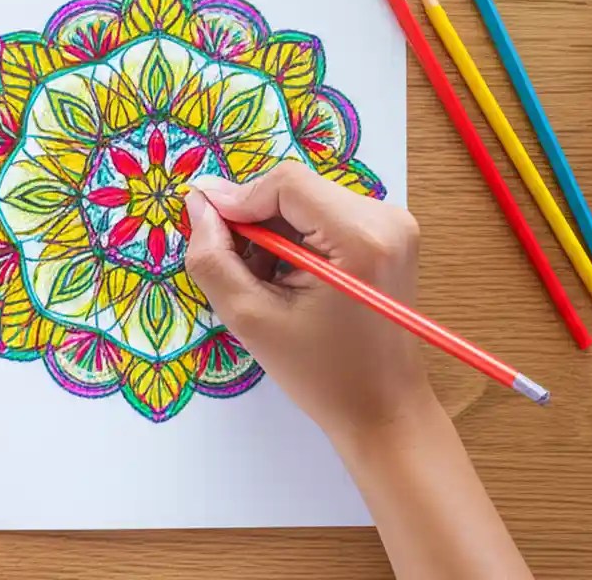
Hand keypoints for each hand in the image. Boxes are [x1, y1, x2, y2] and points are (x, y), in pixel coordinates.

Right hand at [183, 162, 432, 440]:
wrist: (383, 409)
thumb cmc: (322, 374)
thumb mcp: (251, 318)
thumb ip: (213, 257)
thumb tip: (198, 202)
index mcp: (361, 236)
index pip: (285, 182)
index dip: (238, 199)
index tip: (208, 228)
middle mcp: (386, 217)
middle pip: (296, 189)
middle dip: (256, 220)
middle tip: (236, 267)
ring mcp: (393, 223)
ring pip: (307, 200)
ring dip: (274, 231)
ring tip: (262, 281)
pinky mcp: (389, 234)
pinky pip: (326, 214)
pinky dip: (297, 237)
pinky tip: (287, 278)